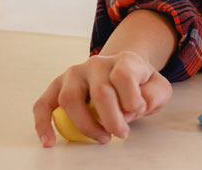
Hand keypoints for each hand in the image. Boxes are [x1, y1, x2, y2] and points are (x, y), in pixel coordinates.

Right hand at [32, 50, 171, 146]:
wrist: (122, 72)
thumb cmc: (140, 84)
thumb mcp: (158, 87)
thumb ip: (153, 95)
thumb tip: (133, 108)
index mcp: (123, 60)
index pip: (124, 76)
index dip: (131, 100)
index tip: (136, 113)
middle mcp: (96, 63)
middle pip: (100, 92)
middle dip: (111, 120)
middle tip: (121, 133)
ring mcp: (74, 73)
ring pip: (70, 98)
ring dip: (85, 124)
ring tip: (102, 138)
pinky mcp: (57, 86)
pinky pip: (43, 104)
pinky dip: (43, 124)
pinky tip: (49, 142)